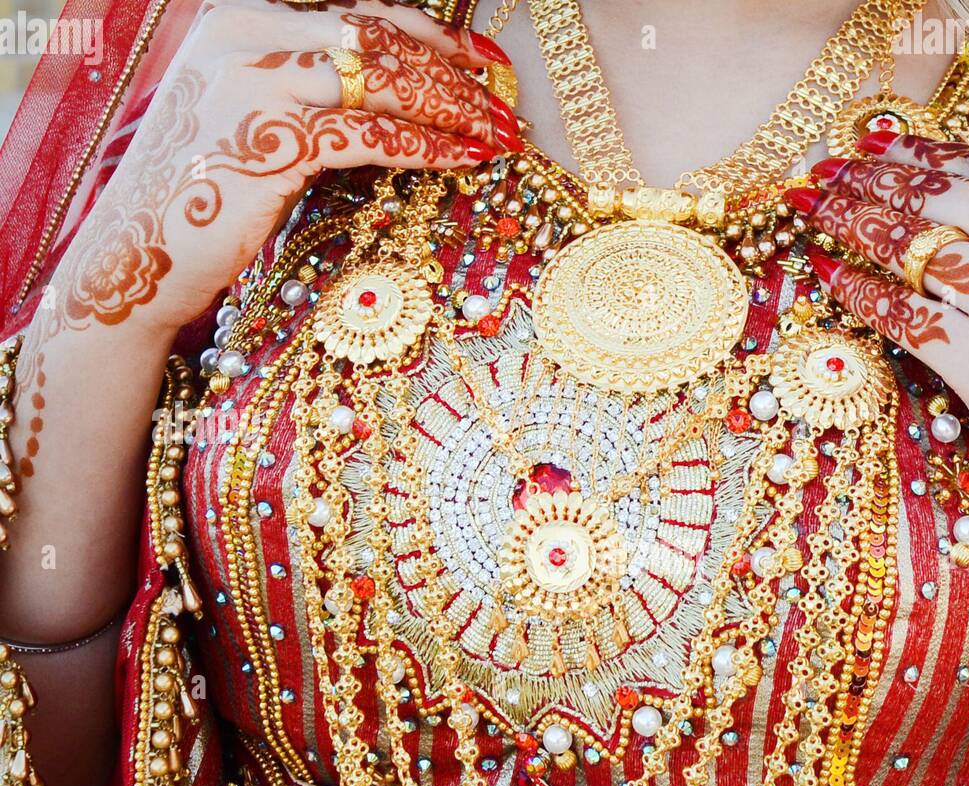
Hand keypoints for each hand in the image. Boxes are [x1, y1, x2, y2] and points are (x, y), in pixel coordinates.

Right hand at [41, 0, 518, 338]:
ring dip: (452, 109)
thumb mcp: (253, 121)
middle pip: (380, 41)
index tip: (487, 61)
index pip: (362, 15)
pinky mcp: (270, 139)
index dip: (435, 35)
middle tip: (508, 108)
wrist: (137, 255)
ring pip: (382, 80)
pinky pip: (368, 134)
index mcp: (243, 18)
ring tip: (500, 136)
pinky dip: (424, 146)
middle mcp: (245, 32)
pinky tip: (462, 159)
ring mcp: (255, 81)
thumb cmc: (201, 195)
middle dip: (456, 76)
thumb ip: (310, 95)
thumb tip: (395, 101)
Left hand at [789, 132, 968, 764]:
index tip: (876, 148)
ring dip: (855, 224)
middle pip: (933, 193)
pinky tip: (834, 275)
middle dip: (872, 180)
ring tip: (820, 214)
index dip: (914, 153)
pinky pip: (901, 313)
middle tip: (828, 177)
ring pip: (908, 246)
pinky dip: (861, 291)